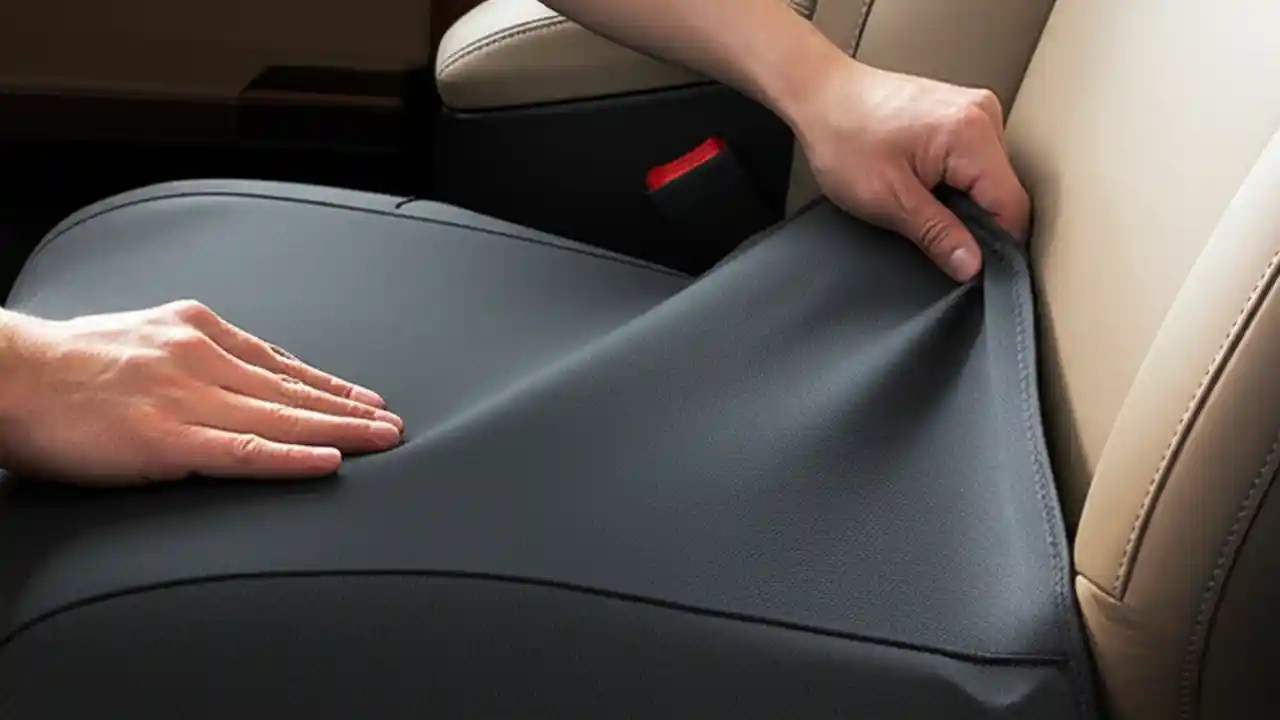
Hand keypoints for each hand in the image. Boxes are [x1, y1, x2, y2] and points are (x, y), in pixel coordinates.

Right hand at [0, 301, 402, 485]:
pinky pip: (244, 451)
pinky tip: (327, 460)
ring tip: (382, 440)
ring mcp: (188, 400)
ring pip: (281, 417)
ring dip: (340, 430)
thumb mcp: (141, 334)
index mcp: (195, 331)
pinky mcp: (167, 440)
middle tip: (393, 423)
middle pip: (293, 388)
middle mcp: (201, 358)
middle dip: (350, 407)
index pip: (280, 363)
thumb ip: (192, 350)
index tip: (365, 398)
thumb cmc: (64, 361)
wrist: (6, 374)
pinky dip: (291, 456)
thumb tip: (236, 365)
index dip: (328, 383)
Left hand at [790, 61, 1030, 281]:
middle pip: (1003, 191)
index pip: (1012, 206)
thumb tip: (973, 266)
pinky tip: (922, 184)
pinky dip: (954, 181)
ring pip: (989, 178)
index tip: (968, 266)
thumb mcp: (887, 198)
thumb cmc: (843, 137)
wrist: (820, 93)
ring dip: (962, 201)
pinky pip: (974, 161)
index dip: (995, 244)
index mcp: (972, 134)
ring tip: (919, 202)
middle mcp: (984, 114)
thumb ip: (937, 234)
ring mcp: (975, 110)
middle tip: (931, 234)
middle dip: (974, 221)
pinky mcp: (961, 113)